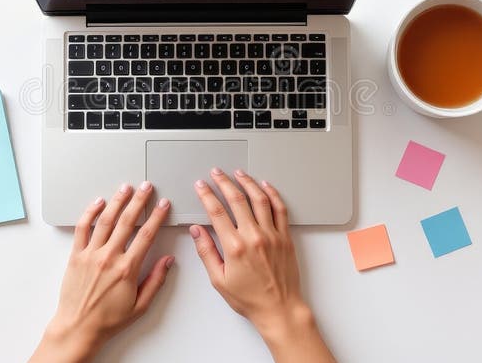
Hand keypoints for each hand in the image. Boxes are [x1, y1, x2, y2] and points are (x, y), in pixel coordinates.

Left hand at [30, 182, 172, 362]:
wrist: (78, 327)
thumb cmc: (107, 320)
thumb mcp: (140, 306)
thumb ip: (156, 281)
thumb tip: (168, 261)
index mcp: (127, 269)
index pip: (146, 235)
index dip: (157, 217)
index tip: (163, 205)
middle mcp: (108, 258)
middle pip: (127, 221)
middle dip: (139, 201)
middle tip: (146, 187)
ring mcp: (91, 255)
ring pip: (105, 220)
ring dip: (117, 201)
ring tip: (125, 188)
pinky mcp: (76, 256)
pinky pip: (82, 229)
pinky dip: (90, 213)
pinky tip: (98, 203)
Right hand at [189, 168, 335, 362]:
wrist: (280, 308)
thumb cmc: (250, 299)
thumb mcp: (219, 280)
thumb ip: (206, 252)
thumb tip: (197, 231)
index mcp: (235, 247)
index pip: (216, 211)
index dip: (206, 195)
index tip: (201, 186)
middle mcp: (254, 236)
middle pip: (237, 199)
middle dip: (224, 182)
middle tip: (216, 173)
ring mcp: (272, 235)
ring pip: (259, 199)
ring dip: (247, 182)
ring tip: (238, 173)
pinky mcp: (285, 237)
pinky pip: (279, 208)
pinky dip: (272, 194)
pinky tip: (265, 186)